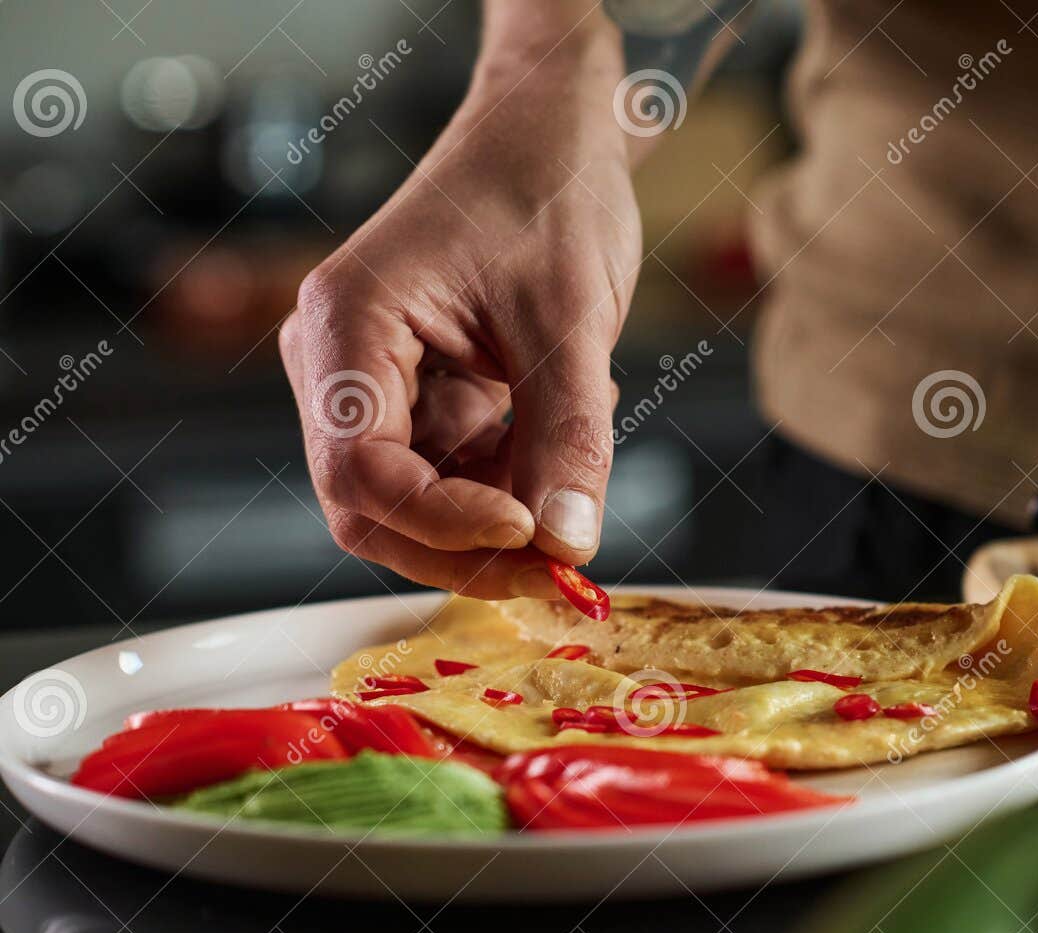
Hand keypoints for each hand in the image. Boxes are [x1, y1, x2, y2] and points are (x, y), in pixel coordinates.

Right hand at [279, 20, 638, 599]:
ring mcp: (373, 386)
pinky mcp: (416, 400)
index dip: (444, 522)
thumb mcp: (570, 319)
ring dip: (499, 515)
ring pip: (415, 506)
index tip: (531, 533)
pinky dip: (510, 482)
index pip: (362, 472)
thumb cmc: (545, 193)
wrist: (551, 141)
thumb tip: (568, 543)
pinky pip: (450, 477)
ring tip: (573, 458)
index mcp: (347, 326)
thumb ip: (568, 438)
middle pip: (374, 509)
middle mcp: (339, 363)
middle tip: (561, 560)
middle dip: (469, 546)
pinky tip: (557, 428)